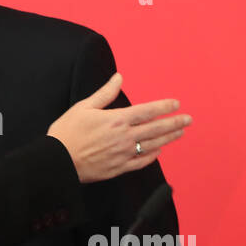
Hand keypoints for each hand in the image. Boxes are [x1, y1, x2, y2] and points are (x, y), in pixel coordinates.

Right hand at [48, 73, 190, 183]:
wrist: (58, 162)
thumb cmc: (67, 133)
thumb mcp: (83, 107)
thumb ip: (105, 93)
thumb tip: (119, 78)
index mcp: (117, 120)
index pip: (148, 111)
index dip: (164, 107)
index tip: (176, 104)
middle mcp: (124, 137)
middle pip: (156, 129)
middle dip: (175, 123)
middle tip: (188, 120)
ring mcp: (124, 154)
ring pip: (153, 144)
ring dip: (169, 138)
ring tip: (179, 133)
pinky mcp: (119, 168)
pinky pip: (142, 161)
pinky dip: (153, 156)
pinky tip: (158, 151)